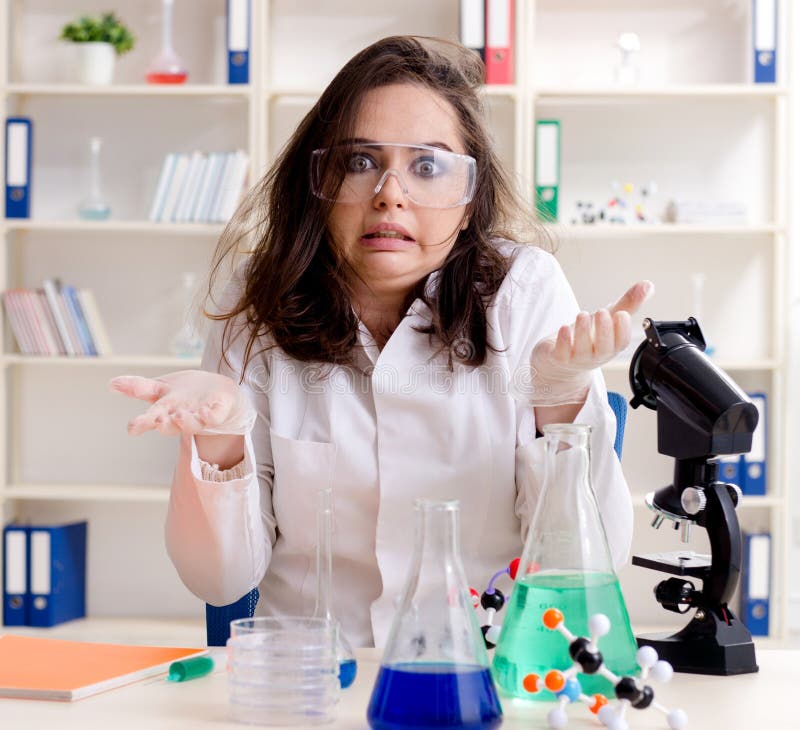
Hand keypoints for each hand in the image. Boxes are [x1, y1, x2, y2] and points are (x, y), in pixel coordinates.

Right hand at [110, 370, 255, 436]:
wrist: (218, 391)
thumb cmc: (186, 393)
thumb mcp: (161, 388)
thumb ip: (139, 388)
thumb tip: (111, 383)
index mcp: (165, 412)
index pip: (150, 419)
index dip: (142, 424)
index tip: (132, 428)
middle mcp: (182, 417)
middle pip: (170, 425)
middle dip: (163, 425)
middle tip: (158, 421)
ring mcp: (201, 416)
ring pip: (192, 424)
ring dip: (185, 422)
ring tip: (177, 416)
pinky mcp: (218, 411)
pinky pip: (214, 417)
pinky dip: (209, 416)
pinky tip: (204, 411)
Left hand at [524, 281, 653, 405]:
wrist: (558, 360)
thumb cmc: (588, 337)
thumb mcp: (608, 320)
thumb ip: (627, 304)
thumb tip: (648, 285)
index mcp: (611, 346)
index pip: (622, 342)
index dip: (623, 330)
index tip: (622, 314)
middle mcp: (596, 355)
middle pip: (604, 348)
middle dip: (604, 330)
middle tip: (602, 312)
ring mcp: (576, 359)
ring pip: (582, 349)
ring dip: (583, 331)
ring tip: (583, 315)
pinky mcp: (558, 358)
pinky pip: (561, 353)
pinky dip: (563, 341)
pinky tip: (564, 328)